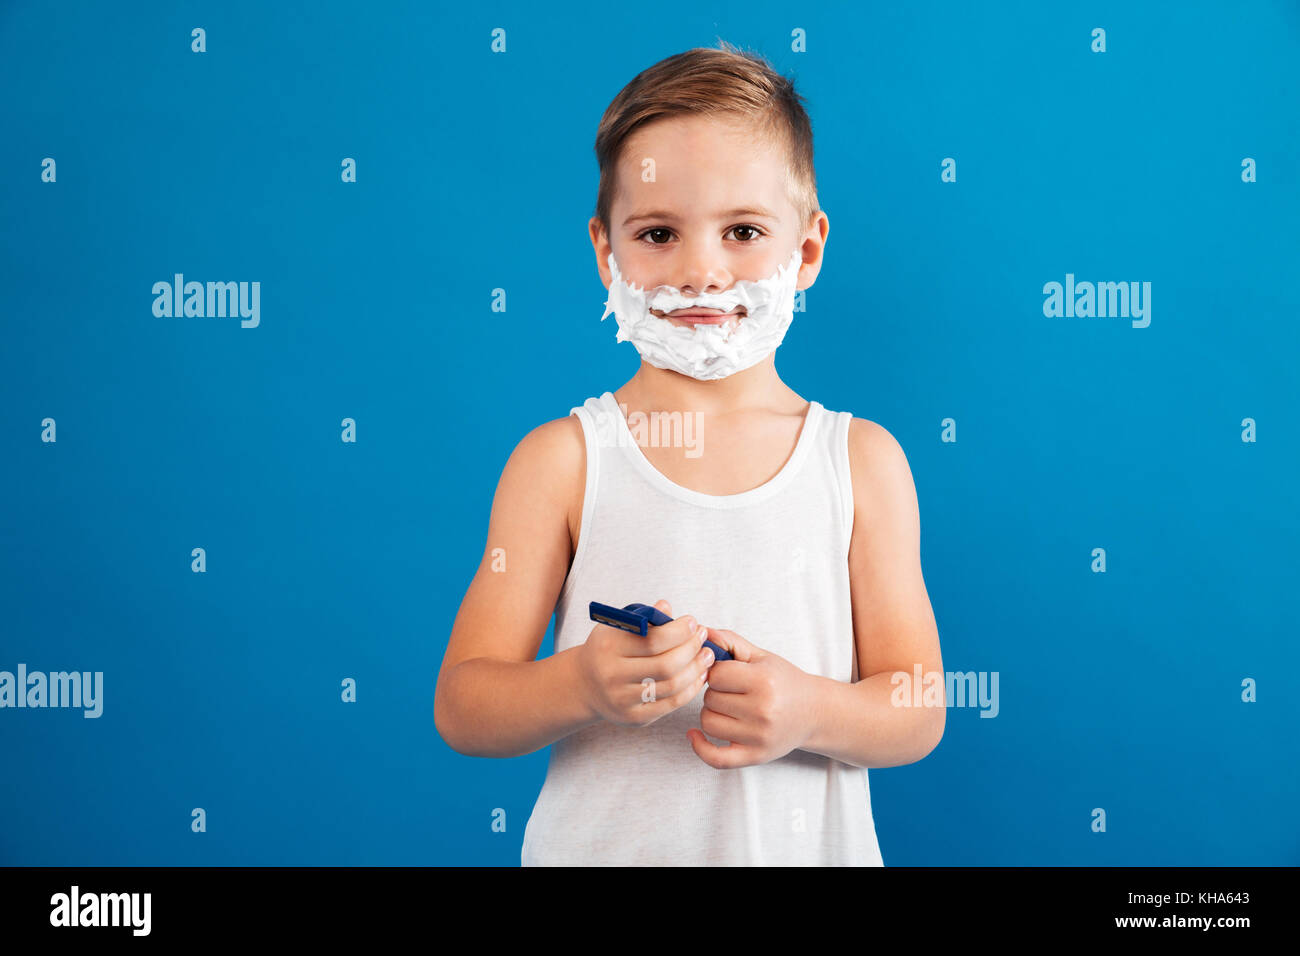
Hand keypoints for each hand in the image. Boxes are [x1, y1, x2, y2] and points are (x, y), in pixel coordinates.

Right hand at [576, 599, 714, 726]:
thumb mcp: (616, 628)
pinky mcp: (634, 718)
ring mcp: (622, 699)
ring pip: (672, 686)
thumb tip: (666, 607)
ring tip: (706, 656)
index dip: (680, 631)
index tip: (693, 622)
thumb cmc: (607, 650)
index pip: (653, 640)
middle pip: (666, 665)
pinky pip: (671, 704)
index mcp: (608, 647)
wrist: (585, 685)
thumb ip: (642, 618)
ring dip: (696, 669)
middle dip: (692, 649)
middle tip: (703, 638)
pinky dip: (690, 689)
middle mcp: (612, 675)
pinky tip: (699, 676)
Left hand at [687, 628, 817, 768]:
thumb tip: (702, 632)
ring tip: (730, 708)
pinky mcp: (755, 756)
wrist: (814, 712)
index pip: (715, 675)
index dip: (716, 672)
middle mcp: (762, 710)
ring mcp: (758, 736)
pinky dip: (700, 747)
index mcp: (763, 681)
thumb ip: (730, 642)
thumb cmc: (785, 682)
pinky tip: (695, 735)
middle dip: (716, 692)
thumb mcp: (761, 656)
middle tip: (733, 692)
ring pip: (708, 723)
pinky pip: (715, 758)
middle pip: (710, 699)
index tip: (728, 674)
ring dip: (712, 714)